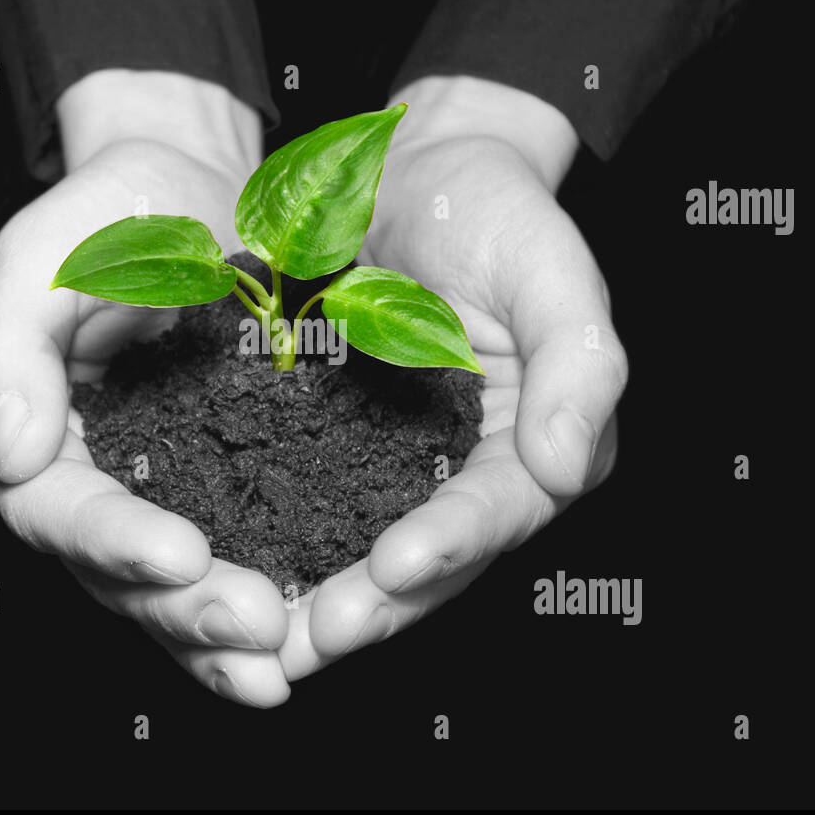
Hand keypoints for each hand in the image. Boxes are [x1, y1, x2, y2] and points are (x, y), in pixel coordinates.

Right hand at [0, 70, 292, 706]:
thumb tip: (7, 454)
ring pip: (170, 591)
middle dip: (183, 610)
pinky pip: (231, 558)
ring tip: (277, 666)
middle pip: (114, 574)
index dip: (113, 542)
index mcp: (18, 431)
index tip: (182, 556)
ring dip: (219, 637)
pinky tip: (300, 636)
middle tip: (255, 627)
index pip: (53, 509)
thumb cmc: (112, 210)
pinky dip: (261, 600)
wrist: (195, 188)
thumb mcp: (40, 254)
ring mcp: (145, 493)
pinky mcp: (211, 487)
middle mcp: (74, 480)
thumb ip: (6, 350)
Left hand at [279, 75, 629, 681]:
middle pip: (432, 560)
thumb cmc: (501, 210)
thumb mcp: (555, 271)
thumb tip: (567, 470)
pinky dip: (283, 547)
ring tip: (266, 641)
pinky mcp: (347, 449)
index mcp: (542, 444)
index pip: (499, 510)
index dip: (450, 547)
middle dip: (376, 606)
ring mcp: (408, 468)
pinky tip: (236, 577)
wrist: (420, 172)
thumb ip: (578, 368)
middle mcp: (477, 474)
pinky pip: (315, 508)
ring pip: (367, 551)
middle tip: (314, 642)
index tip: (393, 570)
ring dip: (321, 600)